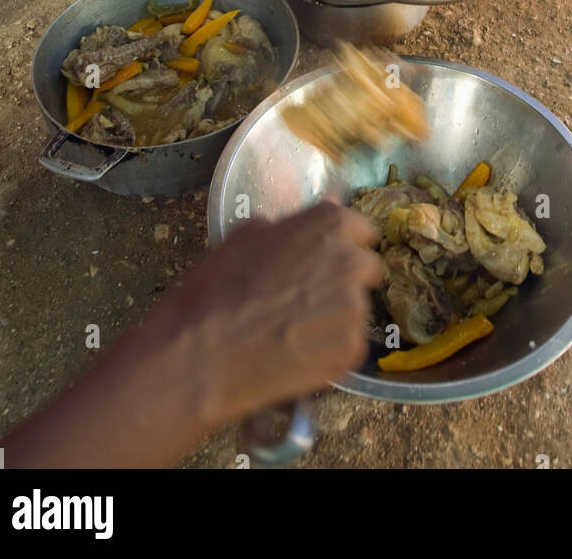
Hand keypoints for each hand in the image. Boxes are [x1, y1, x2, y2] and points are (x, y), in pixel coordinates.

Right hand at [174, 202, 380, 430]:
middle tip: (310, 296)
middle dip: (346, 279)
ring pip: (356, 309)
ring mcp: (355, 309)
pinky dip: (328, 348)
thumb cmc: (220, 285)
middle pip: (366, 269)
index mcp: (331, 225)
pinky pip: (348, 344)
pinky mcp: (352, 350)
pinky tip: (295, 352)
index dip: (343, 244)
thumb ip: (294, 224)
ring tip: (293, 328)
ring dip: (335, 315)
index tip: (327, 257)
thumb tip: (315, 219)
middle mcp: (352, 262)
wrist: (205, 351)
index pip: (362, 230)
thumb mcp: (249, 235)